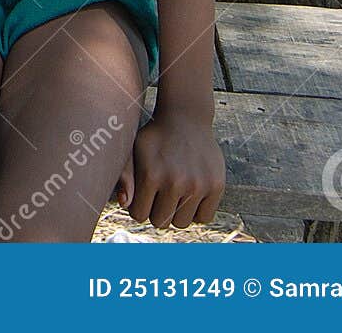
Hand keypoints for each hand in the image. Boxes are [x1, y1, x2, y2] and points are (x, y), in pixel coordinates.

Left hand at [115, 111, 224, 228]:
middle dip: (155, 212)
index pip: (138, 214)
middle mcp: (175, 182)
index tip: (142, 196)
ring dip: (175, 214)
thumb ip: (125, 177)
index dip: (137, 207)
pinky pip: (204, 218)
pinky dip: (195, 213)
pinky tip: (189, 197)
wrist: (185, 118)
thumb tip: (125, 204)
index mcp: (150, 174)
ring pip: (181, 223)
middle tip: (158, 195)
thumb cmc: (154, 138)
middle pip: (160, 222)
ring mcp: (198, 185)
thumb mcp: (132, 150)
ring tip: (173, 195)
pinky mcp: (216, 186)